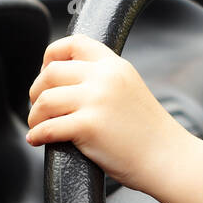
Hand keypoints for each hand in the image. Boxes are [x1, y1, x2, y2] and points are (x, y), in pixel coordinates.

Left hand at [25, 34, 192, 194]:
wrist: (168, 158)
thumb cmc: (148, 134)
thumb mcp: (130, 90)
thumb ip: (103, 81)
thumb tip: (67, 85)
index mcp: (114, 65)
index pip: (72, 44)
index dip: (50, 57)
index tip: (44, 74)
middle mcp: (104, 77)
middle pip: (50, 73)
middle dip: (36, 91)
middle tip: (38, 109)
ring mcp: (96, 100)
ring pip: (45, 100)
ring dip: (34, 116)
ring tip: (37, 127)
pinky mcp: (89, 126)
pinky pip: (48, 127)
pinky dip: (36, 135)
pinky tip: (37, 140)